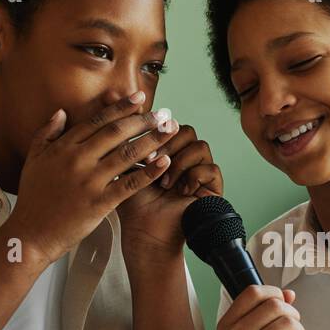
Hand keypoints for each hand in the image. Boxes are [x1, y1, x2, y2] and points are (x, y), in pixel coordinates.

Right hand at [4, 95, 175, 266]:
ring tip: (170, 130)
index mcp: (63, 147)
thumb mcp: (33, 160)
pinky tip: (165, 161)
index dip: (121, 108)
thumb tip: (62, 113)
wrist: (31, 233)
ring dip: (152, 139)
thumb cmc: (34, 198)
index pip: (97, 121)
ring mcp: (89, 181)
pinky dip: (149, 171)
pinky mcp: (99, 203)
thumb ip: (46, 134)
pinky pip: (130, 184)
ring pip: (127, 154)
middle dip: (143, 120)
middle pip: (116, 133)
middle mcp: (77, 160)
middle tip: (163, 113)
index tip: (139, 99)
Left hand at [118, 119, 222, 261]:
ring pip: (201, 146)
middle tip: (151, 163)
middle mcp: (186, 158)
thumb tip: (117, 98)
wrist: (143, 232)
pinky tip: (179, 190)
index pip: (170, 124)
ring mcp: (200, 172)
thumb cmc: (133, 202)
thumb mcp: (124, 162)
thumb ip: (124, 134)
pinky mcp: (212, 189)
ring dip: (179, 162)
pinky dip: (193, 177)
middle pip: (187, 131)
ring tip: (164, 182)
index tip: (140, 152)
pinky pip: (211, 169)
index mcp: (167, 149)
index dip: (155, 132)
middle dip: (167, 145)